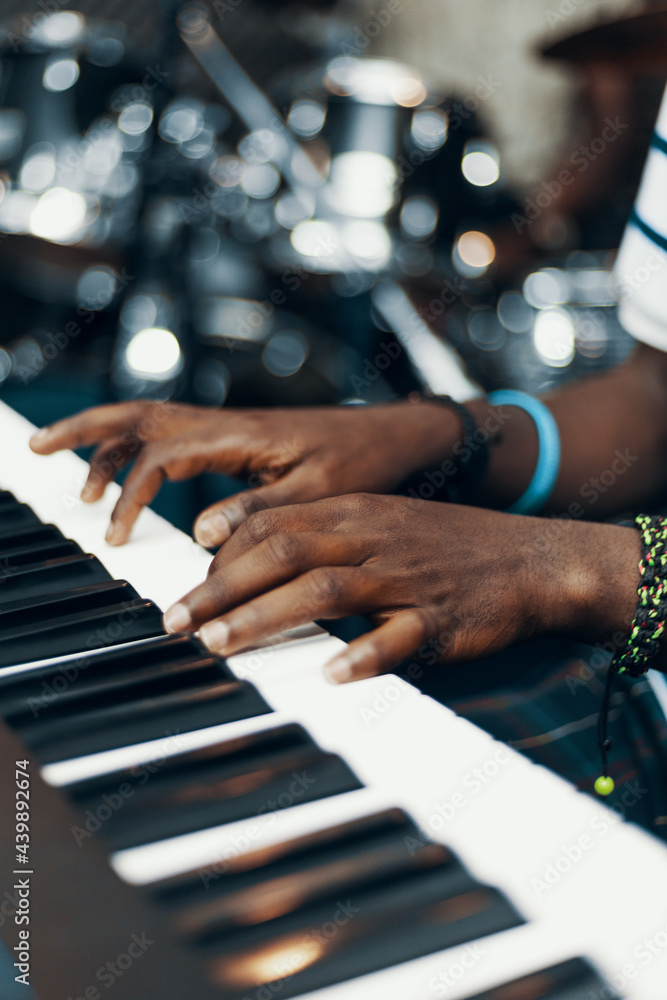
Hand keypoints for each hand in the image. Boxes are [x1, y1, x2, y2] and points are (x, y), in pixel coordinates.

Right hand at [29, 399, 456, 545]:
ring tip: (74, 476)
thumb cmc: (364, 462)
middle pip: (138, 416)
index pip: (163, 456)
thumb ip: (259, 514)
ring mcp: (230, 429)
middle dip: (83, 430)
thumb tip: (202, 535)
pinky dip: (141, 451)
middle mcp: (227, 425)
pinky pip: (175, 436)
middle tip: (35, 448)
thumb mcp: (318, 495)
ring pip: (151, 422)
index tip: (119, 535)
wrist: (398, 436)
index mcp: (241, 434)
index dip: (133, 493)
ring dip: (105, 441)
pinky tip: (132, 475)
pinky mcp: (239, 440)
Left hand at [162, 493, 638, 681]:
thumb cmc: (447, 545)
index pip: (274, 524)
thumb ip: (322, 538)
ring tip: (221, 644)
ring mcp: (406, 578)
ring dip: (267, 617)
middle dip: (222, 589)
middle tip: (176, 621)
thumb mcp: (382, 524)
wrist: (530, 559)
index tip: (186, 584)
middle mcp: (374, 538)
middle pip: (283, 554)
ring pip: (325, 590)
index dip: (222, 555)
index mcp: (356, 512)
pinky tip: (330, 675)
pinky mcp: (440, 618)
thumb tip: (254, 561)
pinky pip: (397, 637)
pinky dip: (361, 655)